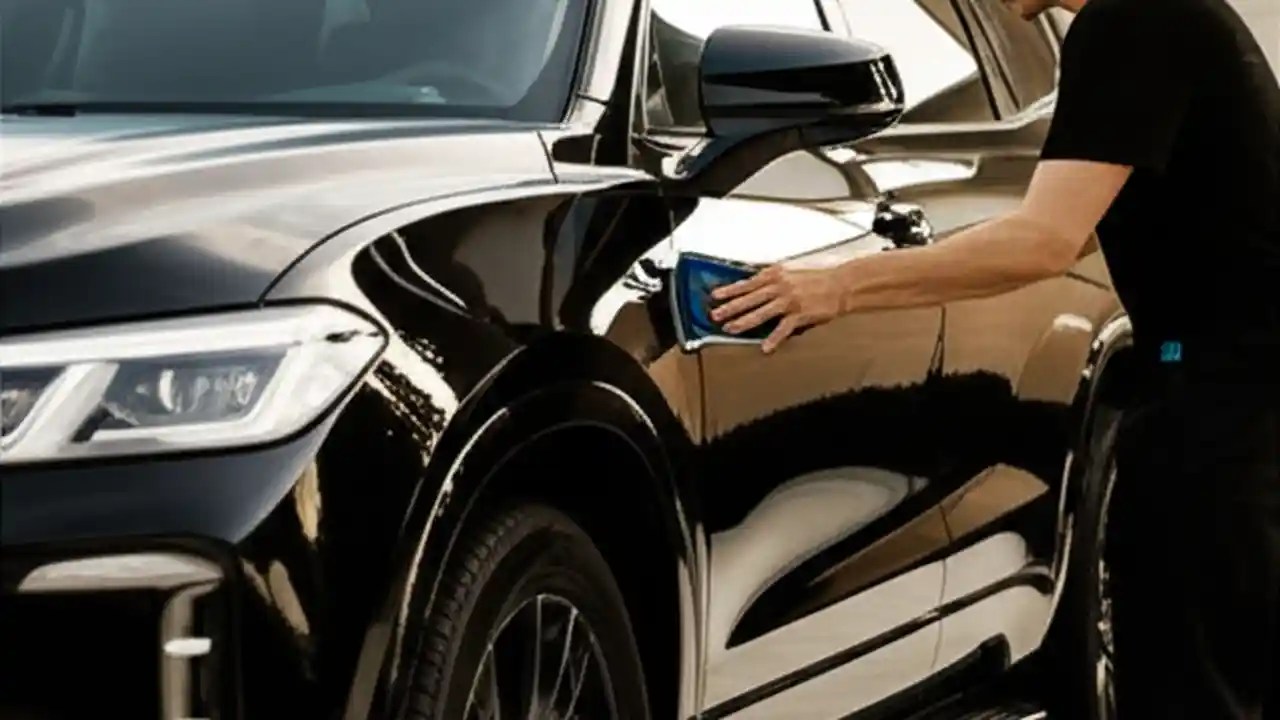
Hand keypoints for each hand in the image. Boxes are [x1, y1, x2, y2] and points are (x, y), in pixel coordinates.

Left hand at [709, 264, 846, 352]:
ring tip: (730, 329)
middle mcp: (780, 287)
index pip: (747, 283)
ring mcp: (789, 301)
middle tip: (715, 315)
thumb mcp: (789, 273)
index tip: (715, 296)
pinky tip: (765, 348)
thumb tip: (751, 286)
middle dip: (730, 307)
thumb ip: (771, 280)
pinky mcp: (800, 315)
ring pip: (761, 313)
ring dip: (744, 322)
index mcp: (775, 275)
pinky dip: (774, 339)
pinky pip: (783, 329)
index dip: (730, 290)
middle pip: (749, 298)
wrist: (840, 285)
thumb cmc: (815, 279)